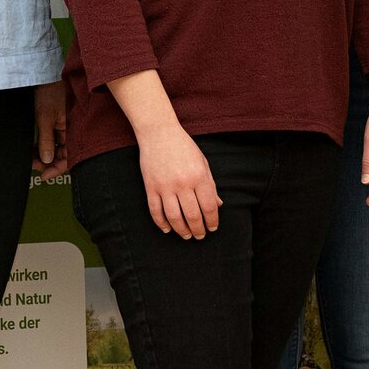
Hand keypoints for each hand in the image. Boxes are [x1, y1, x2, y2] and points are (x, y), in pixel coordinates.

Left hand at [33, 81, 69, 178]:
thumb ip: (46, 140)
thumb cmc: (48, 92)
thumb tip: (47, 160)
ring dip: (44, 155)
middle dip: (48, 163)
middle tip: (33, 165)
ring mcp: (63, 126)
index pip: (69, 156)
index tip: (44, 176)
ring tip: (30, 158)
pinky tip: (33, 149)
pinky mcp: (56, 122)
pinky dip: (42, 145)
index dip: (58, 168)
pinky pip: (51, 139)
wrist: (42, 75)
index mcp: (74, 129)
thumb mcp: (45, 118)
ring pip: (56, 148)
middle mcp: (71, 130)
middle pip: (62, 154)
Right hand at [136, 122, 218, 238]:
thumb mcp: (202, 162)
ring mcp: (165, 186)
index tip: (212, 228)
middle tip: (200, 236)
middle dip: (198, 229)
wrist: (159, 132)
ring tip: (187, 235)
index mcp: (199, 176)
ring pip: (174, 217)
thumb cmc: (184, 146)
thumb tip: (217, 206)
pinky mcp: (150, 187)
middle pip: (192, 216)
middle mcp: (182, 183)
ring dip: (182, 230)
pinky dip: (161, 223)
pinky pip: (155, 211)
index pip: (208, 206)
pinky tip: (167, 229)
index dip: (212, 221)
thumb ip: (210, 185)